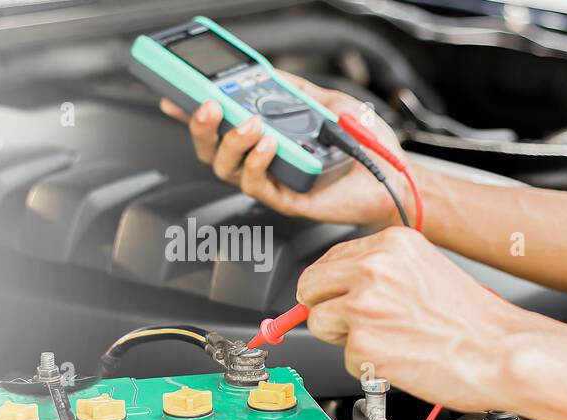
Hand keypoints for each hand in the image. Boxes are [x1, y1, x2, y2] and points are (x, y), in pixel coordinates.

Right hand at [160, 72, 411, 228]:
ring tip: (250, 124)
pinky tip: (267, 144)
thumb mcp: (327, 103)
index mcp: (265, 135)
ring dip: (231, 143)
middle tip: (207, 106)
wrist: (395, 175)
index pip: (220, 124)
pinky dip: (256, 163)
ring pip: (227, 169)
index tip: (172, 94)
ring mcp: (271, 181)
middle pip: (211, 148)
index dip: (191, 111)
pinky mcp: (286, 200)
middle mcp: (261, 159)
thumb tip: (267, 73)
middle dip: (201, 126)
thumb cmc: (364, 145)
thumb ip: (295, 90)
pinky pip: (258, 186)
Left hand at [296, 227, 545, 411]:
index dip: (331, 285)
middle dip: (324, 307)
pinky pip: (342, 355)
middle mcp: (373, 268)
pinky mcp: (362, 343)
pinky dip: (364, 364)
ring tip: (386, 341)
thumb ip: (380, 271)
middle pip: (309, 286)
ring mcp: (364, 305)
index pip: (329, 258)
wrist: (501, 352)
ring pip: (318, 322)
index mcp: (390, 243)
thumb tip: (338, 284)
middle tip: (355, 324)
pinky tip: (397, 357)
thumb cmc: (473, 320)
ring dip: (344, 338)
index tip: (339, 297)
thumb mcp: (424, 269)